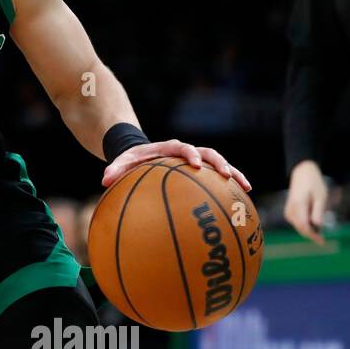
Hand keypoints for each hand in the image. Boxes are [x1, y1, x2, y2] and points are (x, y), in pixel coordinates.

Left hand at [101, 139, 251, 191]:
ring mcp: (197, 161)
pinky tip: (242, 200)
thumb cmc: (132, 161)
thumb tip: (103, 180)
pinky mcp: (202, 172)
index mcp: (169, 148)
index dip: (190, 154)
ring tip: (246, 188)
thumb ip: (114, 169)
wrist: (142, 155)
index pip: (182, 147)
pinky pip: (218, 178)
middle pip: (209, 153)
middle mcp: (187, 152)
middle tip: (226, 175)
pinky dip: (230, 185)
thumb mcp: (122, 162)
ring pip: (220, 164)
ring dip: (233, 174)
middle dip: (219, 163)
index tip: (195, 163)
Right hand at [284, 159, 328, 244]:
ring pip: (298, 227)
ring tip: (319, 232)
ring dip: (308, 231)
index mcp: (299, 205)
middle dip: (312, 235)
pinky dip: (305, 227)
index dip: (313, 236)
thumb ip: (318, 212)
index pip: (304, 226)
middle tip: (323, 240)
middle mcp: (291, 210)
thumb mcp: (320, 196)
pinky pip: (297, 223)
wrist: (302, 174)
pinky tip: (312, 226)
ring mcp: (288, 211)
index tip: (322, 241)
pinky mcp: (288, 212)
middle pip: (301, 228)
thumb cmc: (314, 183)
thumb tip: (318, 227)